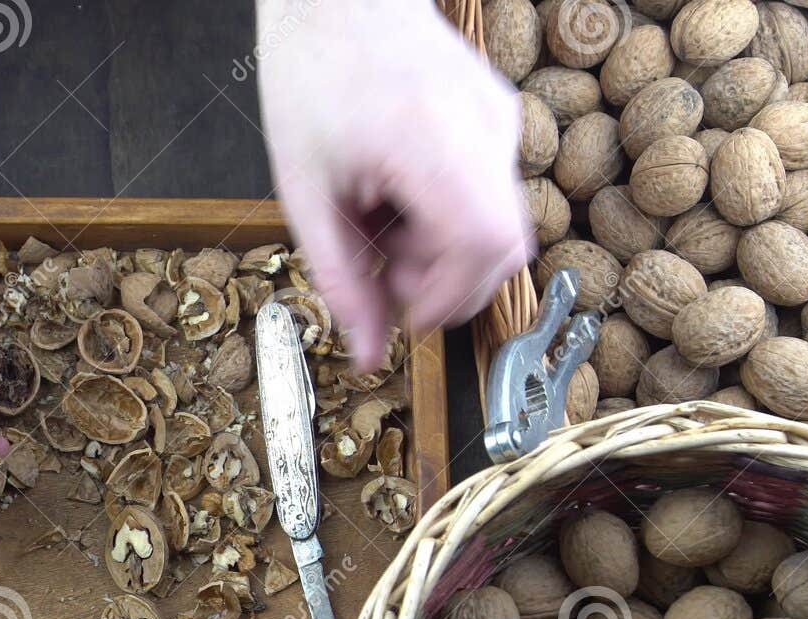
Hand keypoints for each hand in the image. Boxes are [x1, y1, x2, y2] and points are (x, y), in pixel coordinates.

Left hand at [257, 0, 531, 370]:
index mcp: (434, 144)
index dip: (449, 296)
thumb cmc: (311, 76)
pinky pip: (488, 191)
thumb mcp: (305, 192)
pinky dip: (446, 212)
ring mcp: (502, 121)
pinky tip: (398, 187)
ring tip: (380, 215)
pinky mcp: (501, 117)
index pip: (484, 247)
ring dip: (440, 247)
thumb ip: (339, 278)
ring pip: (498, 226)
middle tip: (379, 264)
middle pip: (502, 249)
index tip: (401, 308)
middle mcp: (485, 130)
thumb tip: (367, 354)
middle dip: (443, 280)